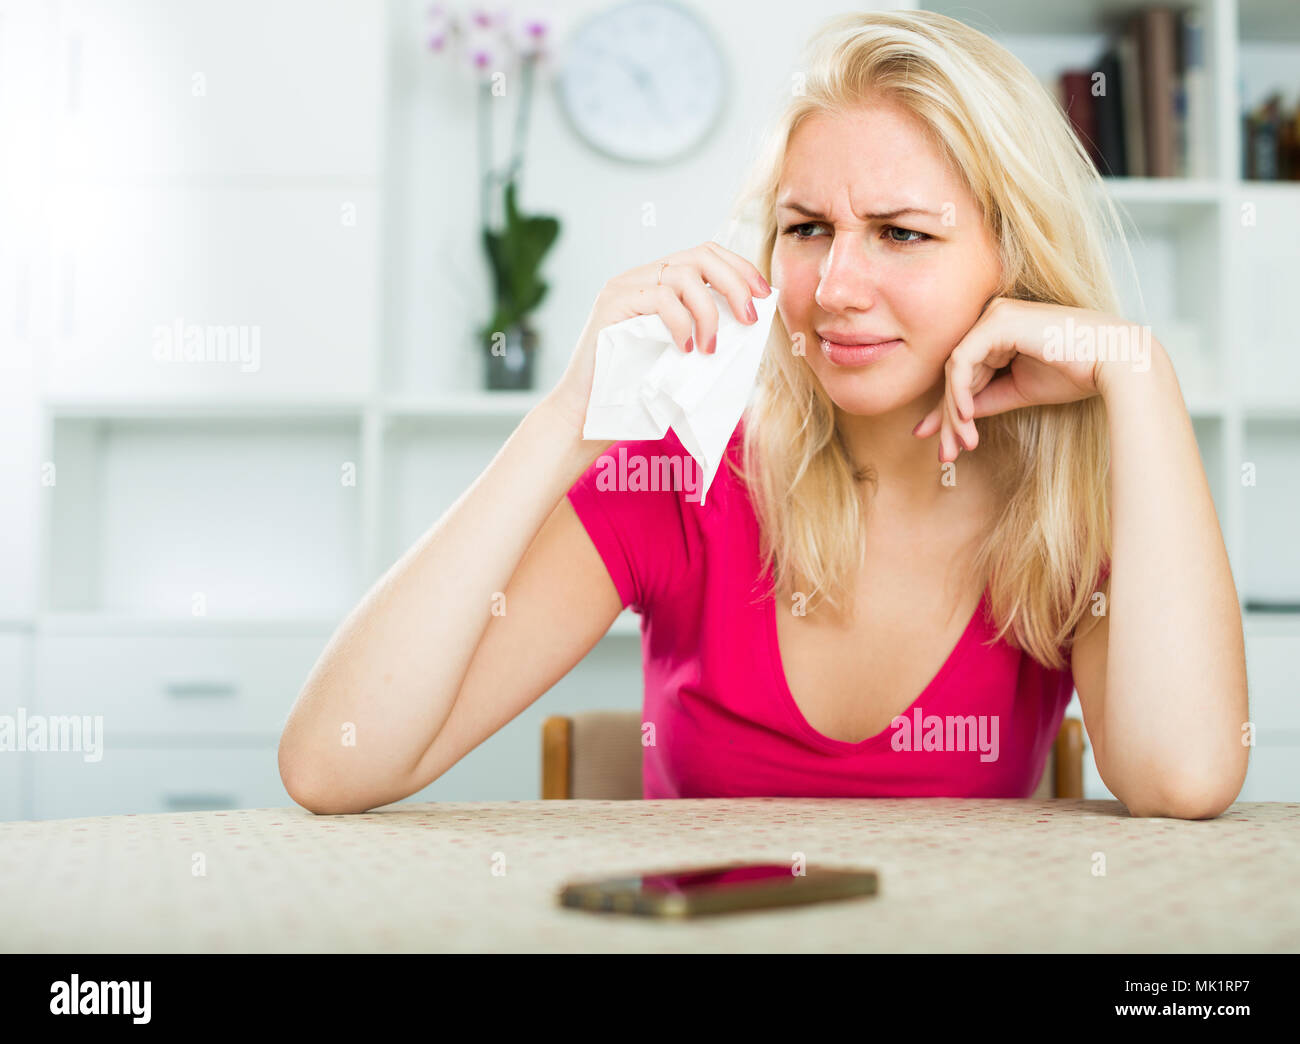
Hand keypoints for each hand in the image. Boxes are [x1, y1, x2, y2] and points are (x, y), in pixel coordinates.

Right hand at [545, 241, 771, 432]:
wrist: (590, 413)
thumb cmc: (638, 391)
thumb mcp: (682, 355)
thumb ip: (707, 331)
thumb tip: (750, 323)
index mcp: (659, 282)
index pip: (706, 255)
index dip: (741, 269)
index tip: (764, 296)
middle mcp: (641, 277)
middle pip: (700, 255)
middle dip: (735, 282)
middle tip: (749, 318)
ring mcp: (624, 287)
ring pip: (683, 274)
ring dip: (709, 311)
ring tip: (711, 348)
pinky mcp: (612, 305)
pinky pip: (660, 298)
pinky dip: (681, 323)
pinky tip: (685, 349)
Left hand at [912, 297, 1113, 462]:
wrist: (1115, 361)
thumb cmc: (1074, 373)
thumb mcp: (1016, 391)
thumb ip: (981, 401)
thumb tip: (949, 422)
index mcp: (998, 332)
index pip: (964, 374)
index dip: (950, 412)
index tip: (944, 446)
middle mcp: (992, 318)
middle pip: (955, 373)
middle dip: (948, 418)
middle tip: (946, 454)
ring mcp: (995, 315)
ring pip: (955, 370)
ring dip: (955, 412)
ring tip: (963, 443)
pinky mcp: (999, 320)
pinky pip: (963, 360)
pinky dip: (960, 391)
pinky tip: (967, 416)